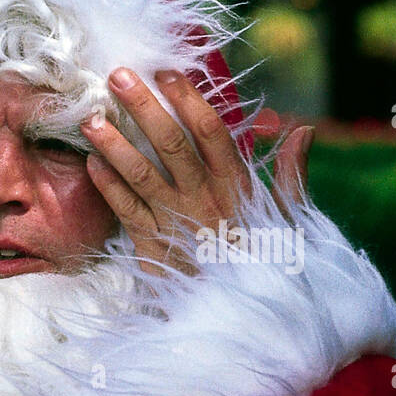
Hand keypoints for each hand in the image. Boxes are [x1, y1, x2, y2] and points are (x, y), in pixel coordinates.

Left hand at [82, 67, 312, 275]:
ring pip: (141, 175)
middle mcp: (204, 201)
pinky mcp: (153, 249)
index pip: (213, 133)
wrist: (242, 323)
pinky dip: (108, 188)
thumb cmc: (263, 265)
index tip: (168, 72)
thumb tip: (304, 131)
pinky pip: (126, 213)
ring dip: (115, 144)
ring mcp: (176, 224)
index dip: (189, 99)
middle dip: (143, 107)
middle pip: (171, 144)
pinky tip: (92, 164)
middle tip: (117, 75)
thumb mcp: (287, 222)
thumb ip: (291, 176)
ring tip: (92, 118)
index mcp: (237, 188)